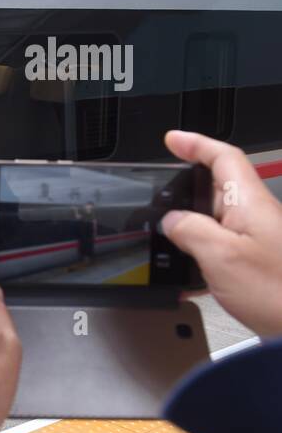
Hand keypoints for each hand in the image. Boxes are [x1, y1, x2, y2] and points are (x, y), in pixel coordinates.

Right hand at [161, 130, 281, 336]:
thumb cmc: (279, 292)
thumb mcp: (221, 256)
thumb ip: (190, 231)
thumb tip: (172, 220)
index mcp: (249, 203)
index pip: (223, 158)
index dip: (196, 144)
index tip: (173, 140)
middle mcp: (257, 216)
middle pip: (219, 186)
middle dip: (188, 184)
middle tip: (161, 191)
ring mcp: (260, 240)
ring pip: (218, 218)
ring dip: (191, 223)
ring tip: (169, 238)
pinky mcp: (258, 263)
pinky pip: (223, 246)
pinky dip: (201, 253)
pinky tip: (190, 275)